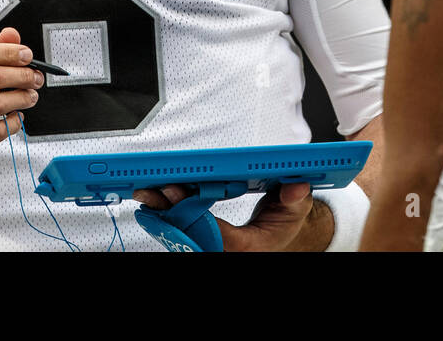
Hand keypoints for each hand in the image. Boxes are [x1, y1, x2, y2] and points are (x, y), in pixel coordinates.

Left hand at [132, 182, 332, 250]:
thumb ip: (296, 198)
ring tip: (146, 193)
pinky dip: (170, 214)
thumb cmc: (286, 221)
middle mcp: (228, 252)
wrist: (282, 234)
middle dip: (169, 213)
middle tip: (151, 192)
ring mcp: (215, 249)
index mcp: (249, 247)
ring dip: (164, 214)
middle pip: (191, 236)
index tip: (176, 191)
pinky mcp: (206, 242)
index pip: (215, 234)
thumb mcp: (296, 209)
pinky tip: (156, 200)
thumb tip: (295, 188)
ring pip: (184, 235)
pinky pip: (184, 232)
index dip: (193, 213)